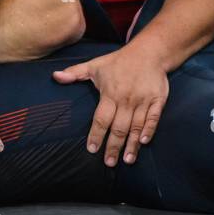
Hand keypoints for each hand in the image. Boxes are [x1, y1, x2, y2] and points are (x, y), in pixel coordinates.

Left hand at [52, 47, 168, 165]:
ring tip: (127, 160)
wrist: (149, 52)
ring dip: (131, 145)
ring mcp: (143, 100)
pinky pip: (154, 118)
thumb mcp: (95, 65)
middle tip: (108, 162)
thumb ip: (74, 73)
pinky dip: (149, 131)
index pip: (101, 119)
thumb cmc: (118, 61)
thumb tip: (55, 77)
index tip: (91, 149)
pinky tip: (143, 143)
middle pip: (119, 127)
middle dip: (113, 146)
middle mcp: (126, 99)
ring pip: (136, 127)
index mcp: (110, 93)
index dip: (96, 135)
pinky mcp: (158, 100)